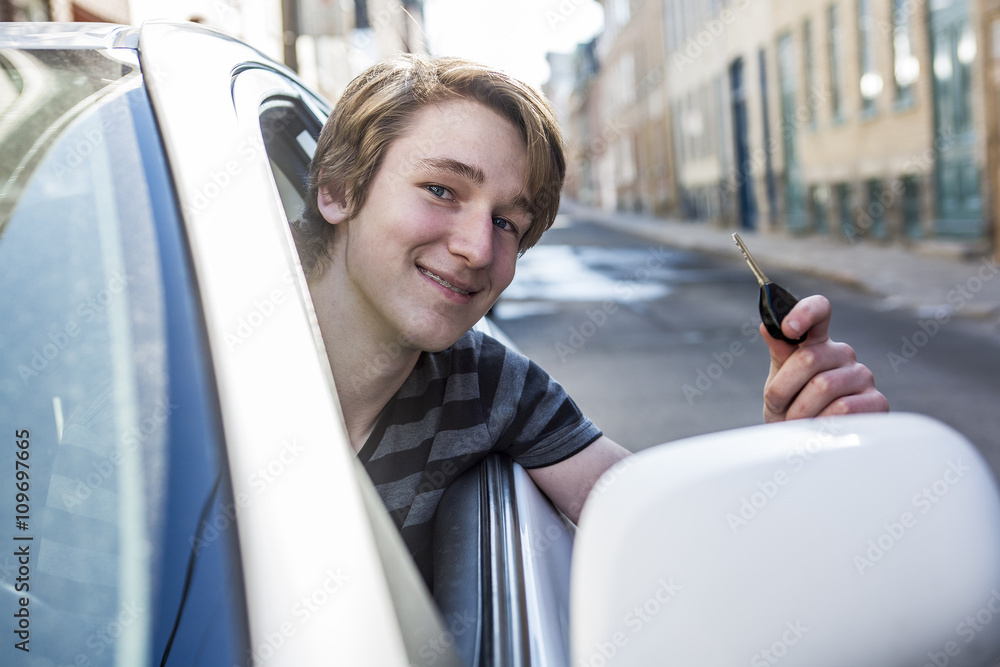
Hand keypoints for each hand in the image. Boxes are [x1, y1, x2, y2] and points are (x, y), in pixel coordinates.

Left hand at [761, 295, 887, 421]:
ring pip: (824, 386)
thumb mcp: (778, 381)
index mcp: (817, 342)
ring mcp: (862, 376)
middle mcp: (842, 354)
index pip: (819, 310)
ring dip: (800, 410)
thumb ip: (778, 354)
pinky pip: (843, 408)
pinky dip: (821, 422)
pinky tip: (819, 428)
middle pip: (809, 358)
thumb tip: (768, 326)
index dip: (804, 312)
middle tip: (777, 406)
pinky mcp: (877, 401)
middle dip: (784, 387)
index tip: (787, 328)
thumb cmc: (790, 408)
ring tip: (796, 421)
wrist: (807, 443)